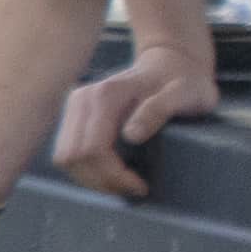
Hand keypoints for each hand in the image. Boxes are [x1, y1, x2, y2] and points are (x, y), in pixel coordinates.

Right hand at [49, 12, 222, 193]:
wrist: (170, 62)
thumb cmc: (183, 80)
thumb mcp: (185, 94)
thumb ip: (159, 110)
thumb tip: (131, 136)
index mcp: (105, 95)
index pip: (93, 149)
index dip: (112, 176)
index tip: (139, 186)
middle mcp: (82, 98)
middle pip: (73, 157)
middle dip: (101, 181)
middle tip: (133, 189)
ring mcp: (75, 105)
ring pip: (65, 157)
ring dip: (91, 178)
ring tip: (124, 184)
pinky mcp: (75, 114)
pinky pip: (68, 151)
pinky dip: (87, 168)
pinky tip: (112, 172)